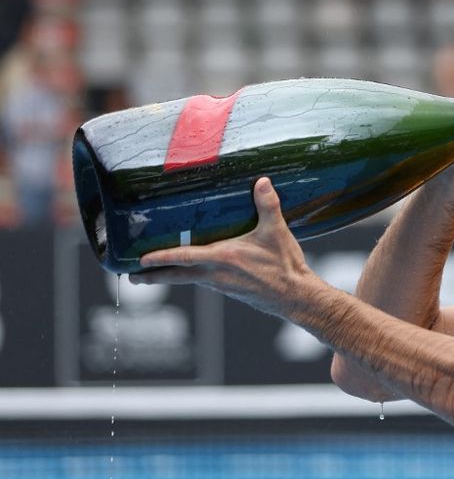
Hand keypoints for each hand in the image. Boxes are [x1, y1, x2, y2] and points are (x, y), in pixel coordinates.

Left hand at [130, 177, 322, 319]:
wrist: (296, 296)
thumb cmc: (285, 266)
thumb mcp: (276, 232)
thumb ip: (268, 206)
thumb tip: (262, 182)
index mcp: (223, 259)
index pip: (184, 257)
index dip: (161, 258)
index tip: (140, 260)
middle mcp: (217, 275)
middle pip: (177, 276)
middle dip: (153, 277)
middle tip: (132, 277)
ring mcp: (222, 285)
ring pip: (189, 280)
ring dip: (170, 276)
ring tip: (152, 274)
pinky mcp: (230, 290)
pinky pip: (204, 282)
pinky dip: (191, 277)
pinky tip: (191, 272)